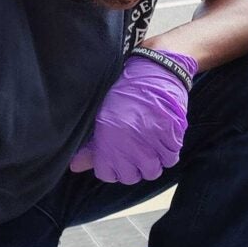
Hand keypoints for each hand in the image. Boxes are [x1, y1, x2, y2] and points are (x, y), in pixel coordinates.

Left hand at [70, 51, 193, 183]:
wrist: (156, 69)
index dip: (113, 168)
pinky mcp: (172, 135)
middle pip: (133, 177)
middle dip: (133, 168)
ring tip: (150, 147)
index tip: (117, 158)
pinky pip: (171, 157)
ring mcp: (153, 141)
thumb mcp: (101, 115)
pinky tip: (162, 140)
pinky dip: (168, 152)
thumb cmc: (124, 91)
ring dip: (152, 162)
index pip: (109, 175)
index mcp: (108, 139)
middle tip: (135, 153)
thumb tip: (75, 167)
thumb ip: (91, 145)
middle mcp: (130, 144)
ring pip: (154, 170)